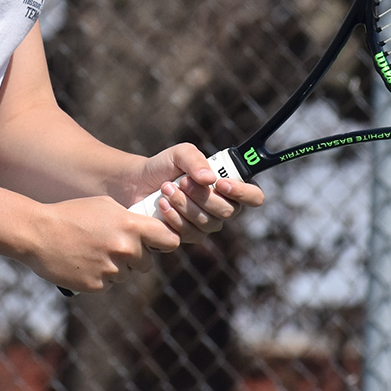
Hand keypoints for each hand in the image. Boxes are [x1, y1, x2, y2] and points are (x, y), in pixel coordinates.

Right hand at [25, 195, 181, 293]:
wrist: (38, 233)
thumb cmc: (72, 214)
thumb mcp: (105, 205)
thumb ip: (131, 218)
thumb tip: (151, 230)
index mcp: (131, 226)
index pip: (170, 240)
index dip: (164, 241)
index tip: (156, 242)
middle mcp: (126, 249)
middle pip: (147, 263)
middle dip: (134, 257)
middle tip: (111, 246)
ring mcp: (112, 270)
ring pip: (126, 274)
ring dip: (115, 267)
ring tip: (91, 252)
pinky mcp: (97, 286)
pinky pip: (108, 284)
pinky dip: (98, 277)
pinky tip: (82, 262)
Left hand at [122, 144, 264, 244]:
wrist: (137, 183)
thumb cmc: (164, 166)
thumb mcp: (180, 154)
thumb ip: (195, 160)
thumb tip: (209, 179)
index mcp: (229, 188)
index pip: (254, 196)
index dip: (243, 193)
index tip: (220, 183)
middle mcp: (222, 209)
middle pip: (226, 211)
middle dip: (202, 196)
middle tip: (181, 181)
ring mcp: (205, 226)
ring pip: (207, 224)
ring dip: (185, 205)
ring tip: (165, 189)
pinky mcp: (186, 237)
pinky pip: (188, 234)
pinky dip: (173, 218)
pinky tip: (161, 204)